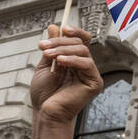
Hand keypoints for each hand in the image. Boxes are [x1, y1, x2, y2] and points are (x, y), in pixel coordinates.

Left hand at [30, 24, 102, 138]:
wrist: (46, 112)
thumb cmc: (45, 93)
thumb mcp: (45, 64)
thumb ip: (52, 47)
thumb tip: (55, 26)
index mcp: (75, 61)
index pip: (81, 40)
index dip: (75, 31)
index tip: (62, 28)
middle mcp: (85, 66)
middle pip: (79, 43)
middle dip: (60, 42)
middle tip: (43, 46)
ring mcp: (90, 74)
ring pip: (82, 51)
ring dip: (63, 50)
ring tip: (48, 55)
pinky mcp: (94, 83)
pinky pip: (87, 64)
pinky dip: (72, 60)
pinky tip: (59, 63)